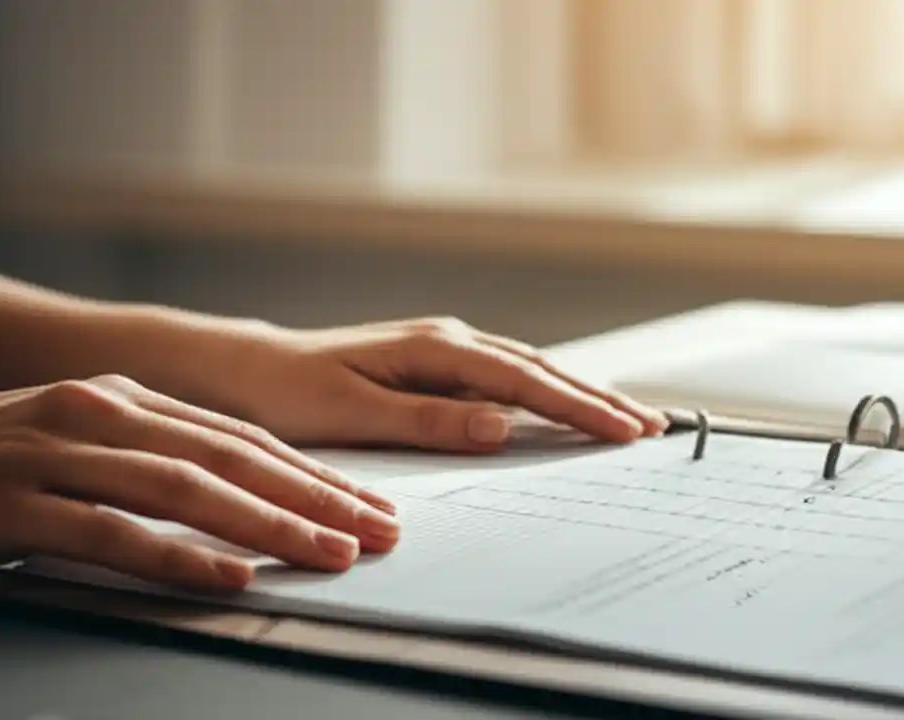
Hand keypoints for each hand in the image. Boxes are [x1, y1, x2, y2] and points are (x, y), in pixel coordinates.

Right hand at [0, 375, 399, 590]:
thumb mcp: (84, 446)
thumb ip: (156, 459)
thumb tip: (248, 498)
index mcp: (123, 399)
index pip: (244, 438)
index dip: (314, 472)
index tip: (371, 504)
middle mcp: (98, 414)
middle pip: (232, 458)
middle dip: (314, 497)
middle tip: (378, 532)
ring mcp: (53, 454)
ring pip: (184, 489)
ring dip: (268, 524)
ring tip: (328, 553)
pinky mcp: (13, 504)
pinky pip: (109, 533)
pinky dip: (174, 557)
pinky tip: (228, 576)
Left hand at [198, 317, 667, 451]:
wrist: (251, 370)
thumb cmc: (293, 392)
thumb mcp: (354, 414)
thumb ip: (429, 420)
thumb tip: (502, 426)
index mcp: (436, 349)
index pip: (526, 381)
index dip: (580, 407)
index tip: (626, 430)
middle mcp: (449, 341)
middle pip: (541, 370)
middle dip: (598, 399)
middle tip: (652, 427)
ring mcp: (446, 350)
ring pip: (530, 371)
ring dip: (579, 395)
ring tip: (627, 418)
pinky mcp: (439, 365)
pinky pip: (508, 378)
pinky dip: (546, 394)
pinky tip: (565, 406)